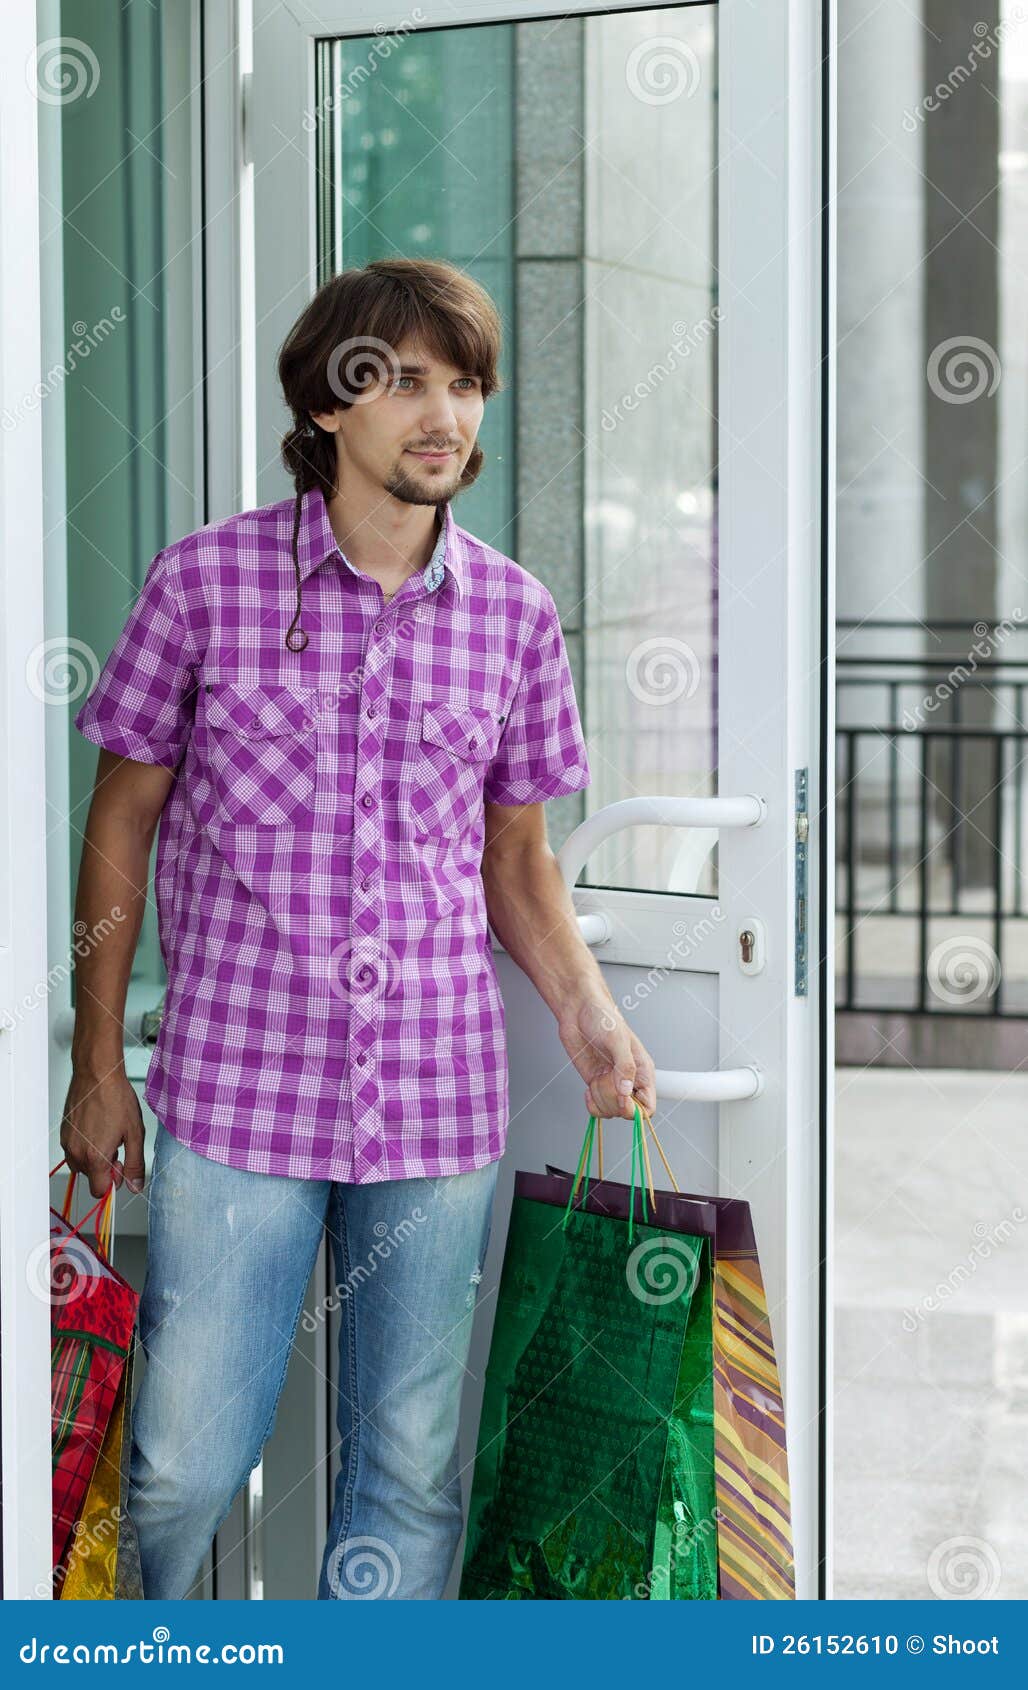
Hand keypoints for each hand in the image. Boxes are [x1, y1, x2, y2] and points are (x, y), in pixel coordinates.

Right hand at [60, 1067, 145, 1197]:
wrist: (98, 1075)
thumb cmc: (116, 1099)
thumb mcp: (135, 1134)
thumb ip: (135, 1164)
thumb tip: (135, 1186)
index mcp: (94, 1158)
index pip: (99, 1191)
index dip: (114, 1181)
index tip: (121, 1165)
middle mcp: (77, 1153)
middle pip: (91, 1177)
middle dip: (105, 1167)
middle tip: (117, 1144)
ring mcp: (68, 1143)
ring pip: (82, 1164)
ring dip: (95, 1157)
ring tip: (107, 1134)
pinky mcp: (65, 1133)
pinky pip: (74, 1150)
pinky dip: (86, 1145)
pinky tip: (98, 1127)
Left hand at [557, 998, 656, 1120]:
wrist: (578, 1009)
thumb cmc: (603, 1017)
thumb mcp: (617, 1039)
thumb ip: (625, 1067)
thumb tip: (626, 1091)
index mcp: (642, 1071)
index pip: (648, 1107)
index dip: (635, 1110)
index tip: (621, 1099)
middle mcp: (628, 1081)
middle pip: (627, 1113)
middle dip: (613, 1102)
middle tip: (605, 1081)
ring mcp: (611, 1083)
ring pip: (611, 1111)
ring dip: (601, 1100)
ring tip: (596, 1079)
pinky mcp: (595, 1082)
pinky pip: (597, 1107)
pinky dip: (591, 1104)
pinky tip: (587, 1091)